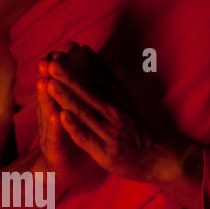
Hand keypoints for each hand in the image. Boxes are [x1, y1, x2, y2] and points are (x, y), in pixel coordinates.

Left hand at [43, 42, 190, 186]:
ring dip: (67, 98)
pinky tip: (62, 117)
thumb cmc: (136, 127)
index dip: (76, 65)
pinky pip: (88, 138)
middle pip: (88, 92)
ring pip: (85, 112)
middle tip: (51, 63)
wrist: (159, 158)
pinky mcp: (106, 151)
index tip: (61, 51)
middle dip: (68, 78)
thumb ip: (107, 76)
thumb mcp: (124, 97)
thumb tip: (88, 51)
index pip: (95, 78)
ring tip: (50, 84)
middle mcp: (113, 112)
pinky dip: (75, 127)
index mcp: (116, 98)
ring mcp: (109, 131)